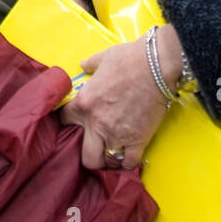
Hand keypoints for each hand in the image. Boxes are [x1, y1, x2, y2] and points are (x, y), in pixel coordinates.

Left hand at [60, 27, 181, 168]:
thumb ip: (90, 64)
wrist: (155, 66)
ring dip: (108, 160)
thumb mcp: (103, 58)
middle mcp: (97, 123)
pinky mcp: (138, 140)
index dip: (69, 123)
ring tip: (111, 154)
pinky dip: (127, 163)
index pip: (65, 121)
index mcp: (85, 102)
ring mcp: (117, 134)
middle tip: (94, 148)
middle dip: (88, 155)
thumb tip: (84, 65)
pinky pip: (128, 163)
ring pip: (105, 162)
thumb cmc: (129, 59)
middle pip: (85, 155)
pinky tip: (127, 156)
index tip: (75, 124)